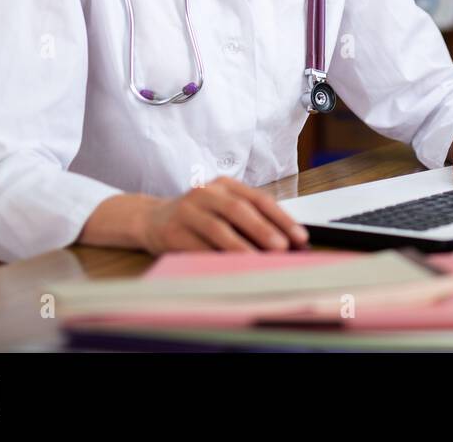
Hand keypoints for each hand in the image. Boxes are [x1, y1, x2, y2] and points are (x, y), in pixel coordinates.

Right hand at [141, 176, 308, 253]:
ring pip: (218, 228)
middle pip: (239, 210)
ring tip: (258, 260)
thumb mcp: (224, 209)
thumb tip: (288, 243)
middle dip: (263, 230)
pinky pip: (198, 247)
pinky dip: (216, 258)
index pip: (259, 199)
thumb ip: (252, 220)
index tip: (299, 237)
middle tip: (282, 247)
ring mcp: (187, 210)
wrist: (152, 219)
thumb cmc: (199, 216)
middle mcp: (206, 193)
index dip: (281, 218)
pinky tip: (230, 268)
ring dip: (241, 246)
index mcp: (225, 185)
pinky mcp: (172, 231)